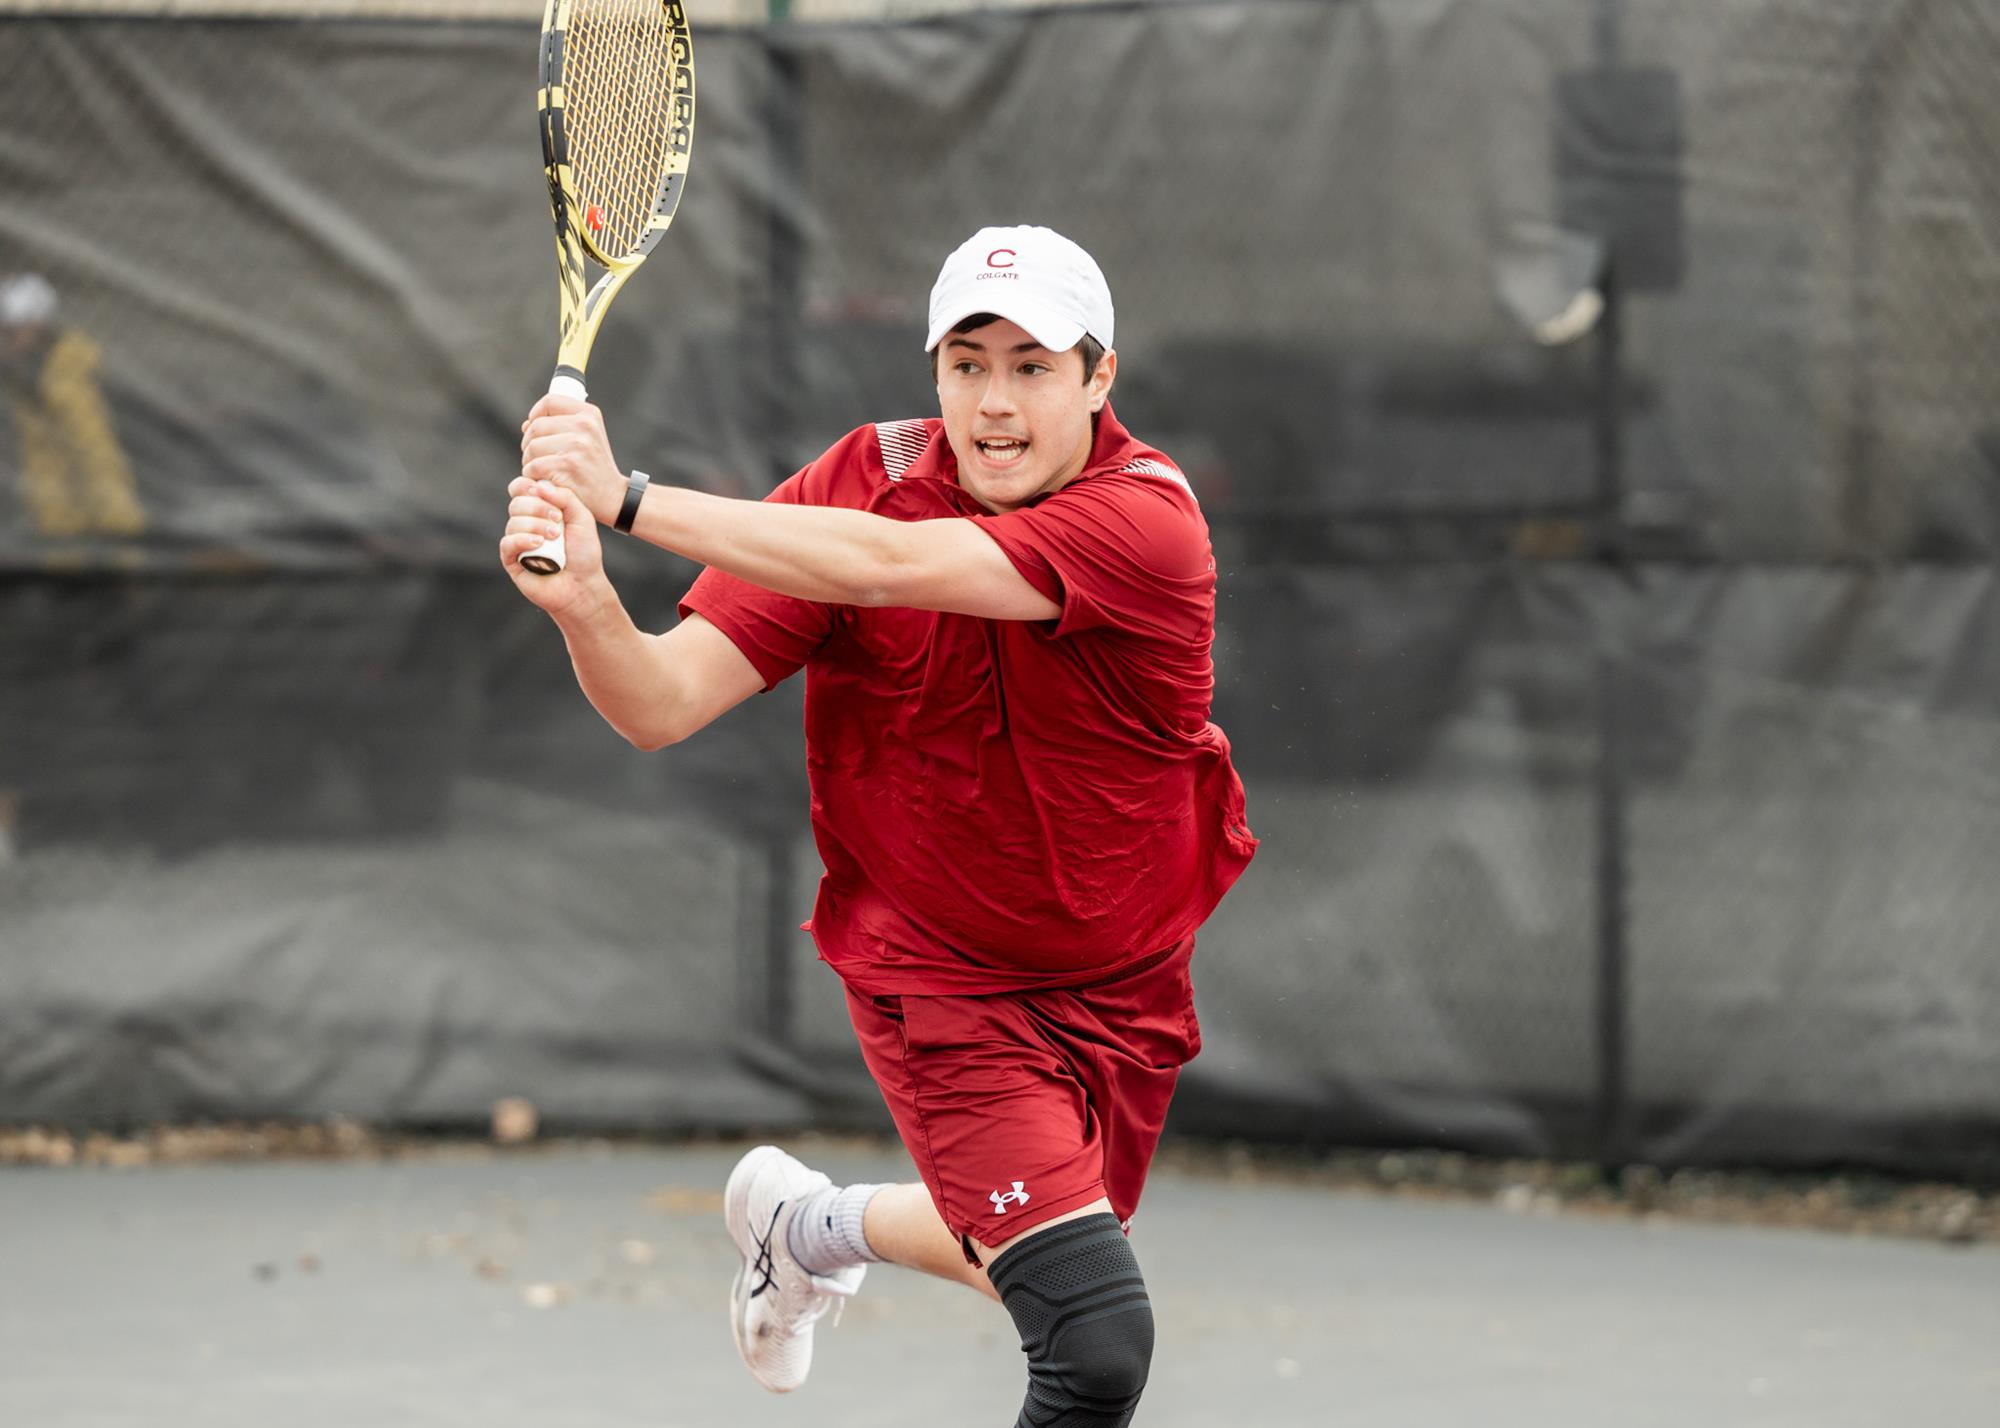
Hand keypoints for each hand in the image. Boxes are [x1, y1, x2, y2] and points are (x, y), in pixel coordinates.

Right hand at [500, 477, 606, 617]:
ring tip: (554, 537)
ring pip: (513, 522)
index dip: (528, 486)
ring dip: (535, 525)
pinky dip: (522, 539)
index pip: (522, 488)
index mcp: (541, 509)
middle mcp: (526, 523)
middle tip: (558, 520)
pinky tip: (538, 544)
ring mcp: (518, 541)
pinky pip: (507, 542)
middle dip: (538, 507)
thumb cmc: (584, 552)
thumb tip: (538, 485)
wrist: (583, 585)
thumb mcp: (582, 518)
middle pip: (517, 502)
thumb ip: (565, 496)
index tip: (544, 493)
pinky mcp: (511, 559)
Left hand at [520, 394, 623, 524]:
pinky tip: (543, 480)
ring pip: (532, 446)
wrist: (613, 495)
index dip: (535, 414)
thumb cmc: (594, 468)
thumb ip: (561, 426)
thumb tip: (527, 424)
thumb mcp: (588, 438)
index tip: (533, 429)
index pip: (550, 401)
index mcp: (589, 414)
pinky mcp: (568, 464)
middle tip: (535, 457)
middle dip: (529, 444)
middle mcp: (584, 425)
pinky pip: (534, 465)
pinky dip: (532, 475)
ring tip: (541, 470)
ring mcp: (577, 444)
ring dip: (529, 461)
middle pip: (536, 426)